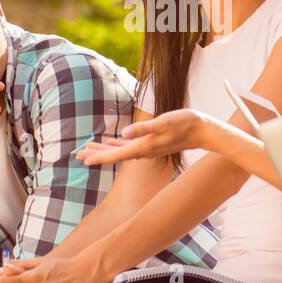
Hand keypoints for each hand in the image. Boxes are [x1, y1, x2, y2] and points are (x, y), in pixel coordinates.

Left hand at [77, 109, 210, 165]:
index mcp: (144, 146)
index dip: (99, 157)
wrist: (202, 131)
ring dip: (105, 150)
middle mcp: (144, 150)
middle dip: (97, 155)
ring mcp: (147, 147)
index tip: (84, 160)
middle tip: (78, 156)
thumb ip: (144, 128)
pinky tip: (112, 142)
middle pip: (115, 155)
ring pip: (120, 151)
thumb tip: (124, 133)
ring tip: (89, 150)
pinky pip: (129, 146)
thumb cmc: (185, 124)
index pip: (117, 154)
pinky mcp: (151, 142)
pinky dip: (118, 145)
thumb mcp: (164, 122)